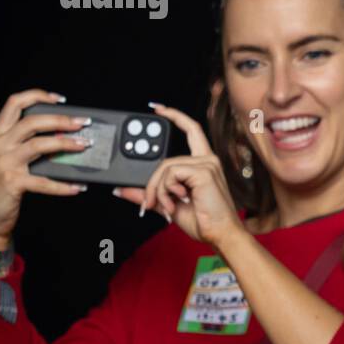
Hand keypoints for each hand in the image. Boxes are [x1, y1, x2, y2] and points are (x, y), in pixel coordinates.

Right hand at [0, 88, 92, 249]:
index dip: (38, 95)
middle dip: (61, 120)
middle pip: (32, 121)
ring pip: (39, 145)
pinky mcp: (12, 182)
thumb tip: (64, 133)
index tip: (61, 100)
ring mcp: (4, 163)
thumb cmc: (3, 182)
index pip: (14, 103)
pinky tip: (77, 187)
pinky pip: (44, 181)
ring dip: (66, 144)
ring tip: (84, 145)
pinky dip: (63, 185)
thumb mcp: (9, 156)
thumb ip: (28, 142)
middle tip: (82, 123)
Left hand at [112, 103, 243, 249]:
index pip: (191, 130)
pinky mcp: (204, 171)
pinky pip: (170, 174)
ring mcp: (207, 164)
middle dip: (152, 183)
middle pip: (166, 160)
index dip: (175, 116)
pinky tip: (176, 202)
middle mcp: (207, 160)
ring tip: (167, 207)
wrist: (220, 234)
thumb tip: (123, 190)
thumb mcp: (168, 205)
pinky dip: (165, 190)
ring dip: (158, 191)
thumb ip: (148, 195)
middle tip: (149, 202)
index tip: (159, 108)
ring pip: (165, 168)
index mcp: (204, 164)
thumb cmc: (203, 221)